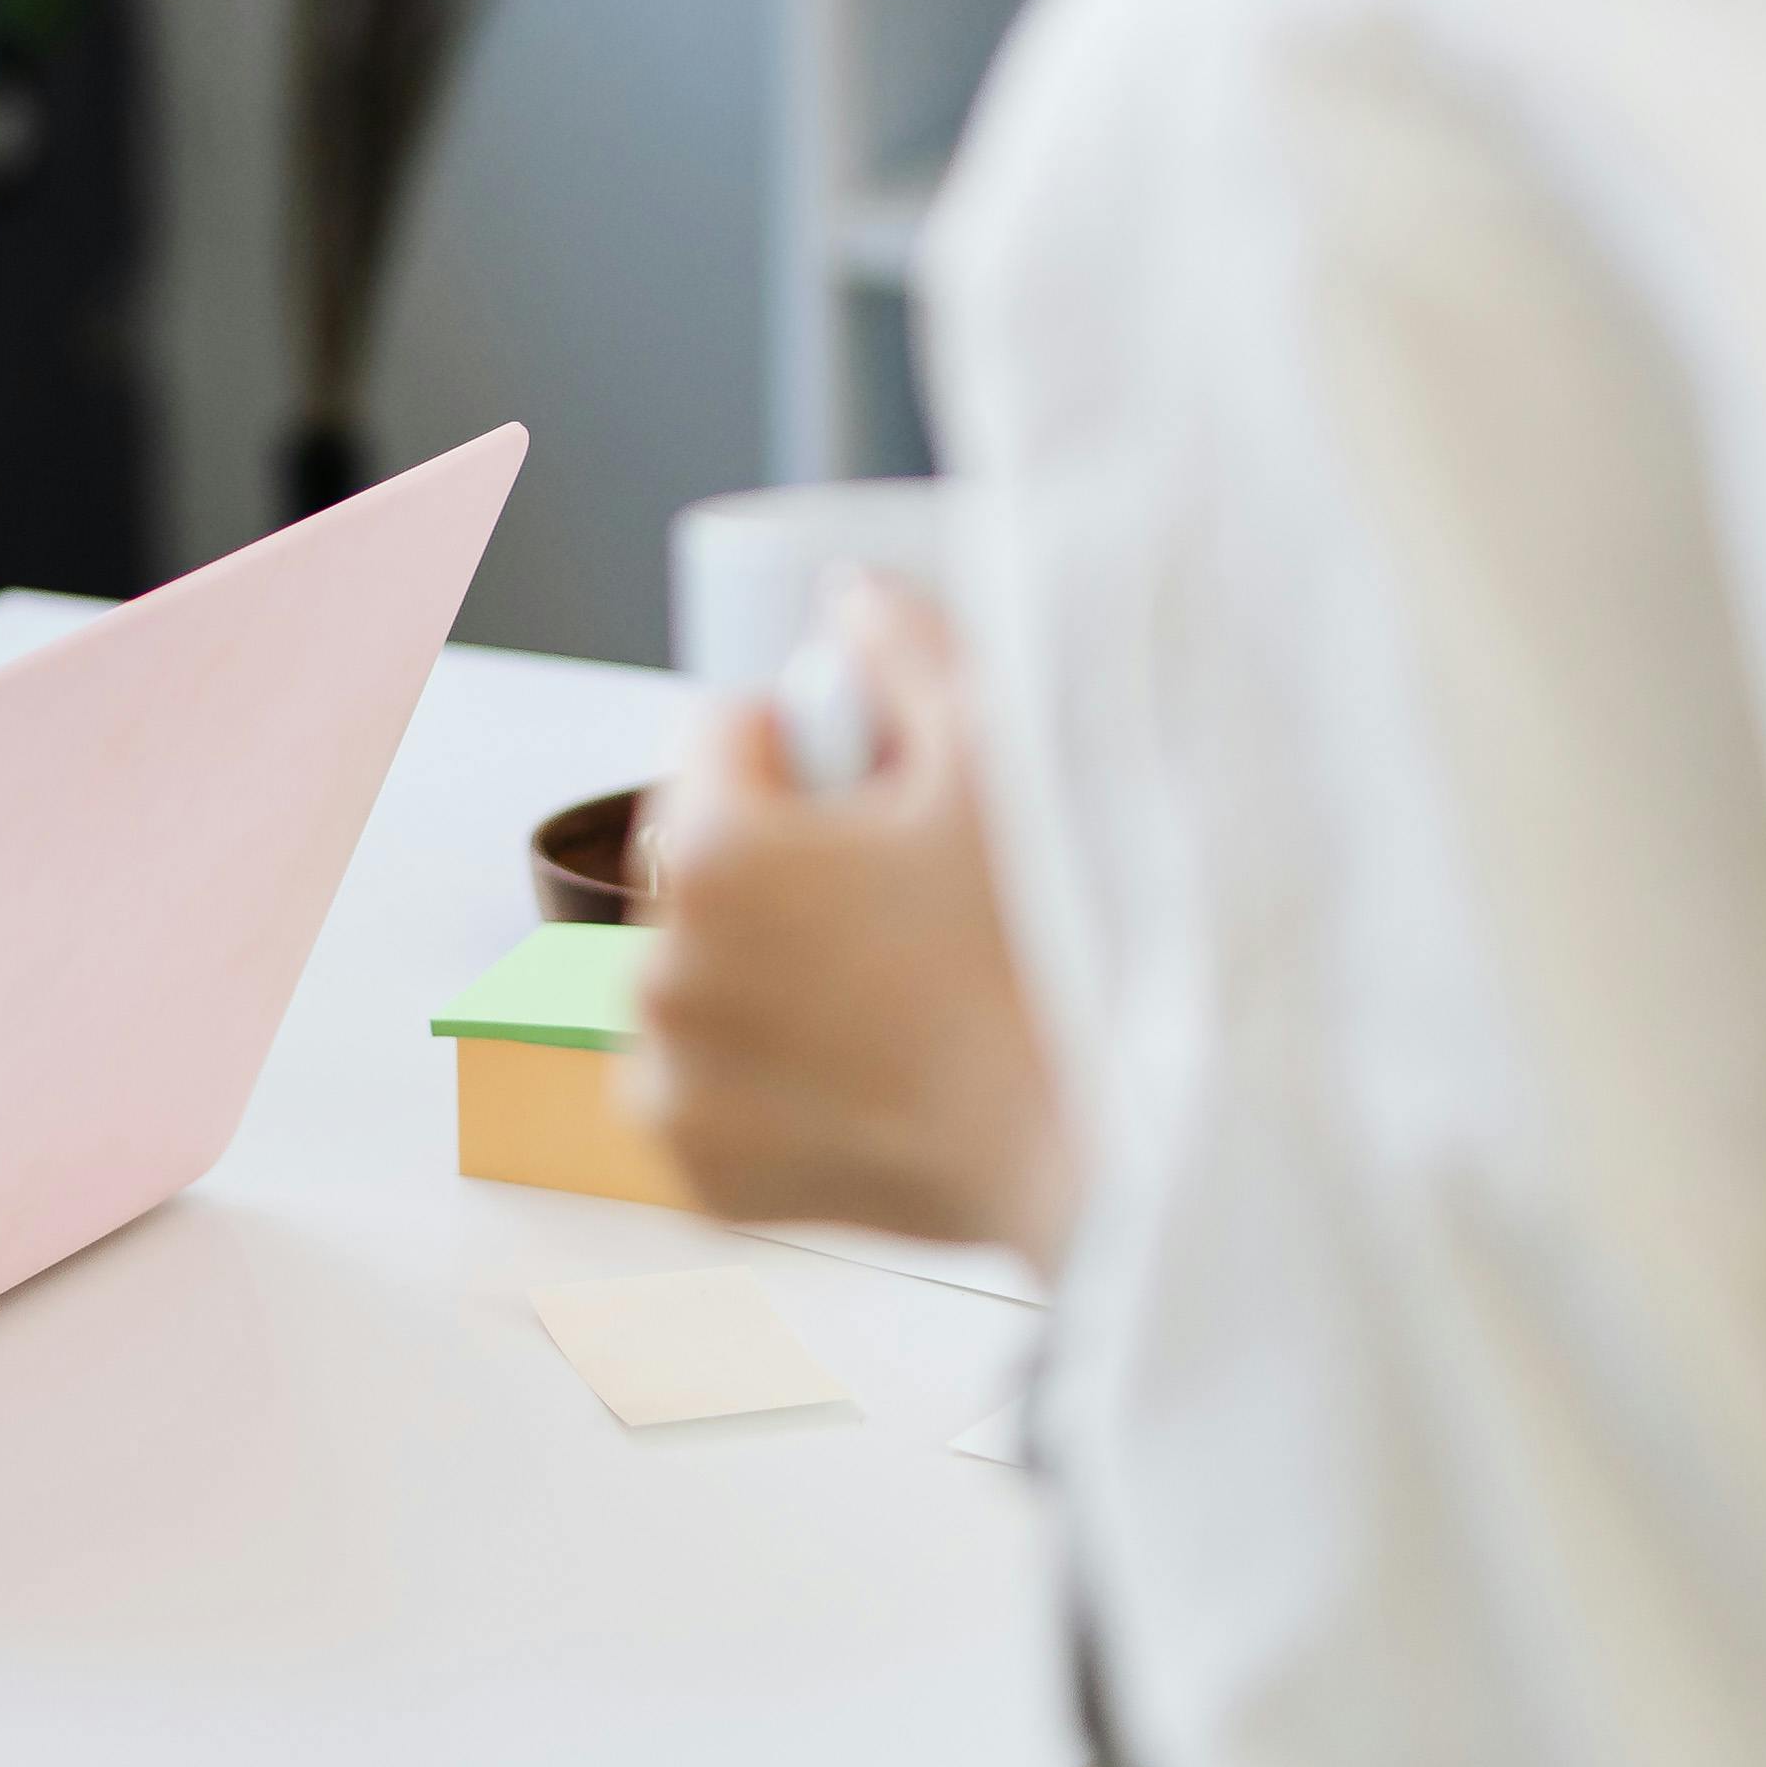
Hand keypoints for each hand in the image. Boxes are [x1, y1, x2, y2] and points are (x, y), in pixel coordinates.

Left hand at [624, 580, 1072, 1259]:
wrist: (1105, 1147)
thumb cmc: (1054, 949)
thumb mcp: (999, 759)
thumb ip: (909, 650)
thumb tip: (851, 597)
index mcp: (712, 854)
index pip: (717, 734)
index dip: (805, 745)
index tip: (879, 794)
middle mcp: (661, 972)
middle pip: (701, 858)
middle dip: (778, 860)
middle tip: (899, 898)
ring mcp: (675, 1083)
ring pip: (699, 968)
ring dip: (760, 962)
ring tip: (886, 985)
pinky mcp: (700, 1170)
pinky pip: (706, 1081)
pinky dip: (758, 1071)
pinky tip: (857, 1067)